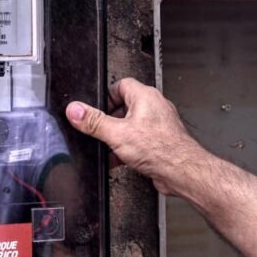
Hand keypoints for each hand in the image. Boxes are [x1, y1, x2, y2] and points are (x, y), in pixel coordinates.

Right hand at [65, 78, 208, 197]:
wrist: (181, 171)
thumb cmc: (160, 148)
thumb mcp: (117, 134)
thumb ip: (94, 122)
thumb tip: (75, 110)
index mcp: (145, 96)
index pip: (120, 85)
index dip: (105, 96)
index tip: (95, 108)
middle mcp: (154, 107)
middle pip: (125, 106)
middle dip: (110, 120)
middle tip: (101, 129)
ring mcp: (159, 125)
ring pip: (132, 125)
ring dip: (119, 137)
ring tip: (110, 147)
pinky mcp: (161, 141)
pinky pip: (140, 140)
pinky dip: (128, 148)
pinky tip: (120, 160)